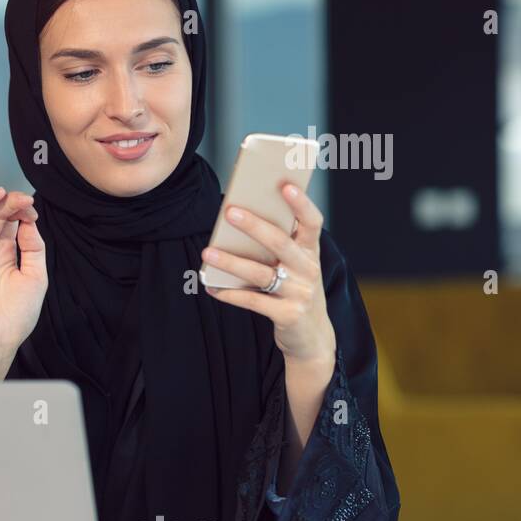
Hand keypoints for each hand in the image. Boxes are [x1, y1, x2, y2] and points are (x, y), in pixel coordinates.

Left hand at [201, 183, 335, 369]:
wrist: (312, 336)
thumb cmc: (296, 290)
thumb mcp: (295, 267)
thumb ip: (278, 247)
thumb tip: (238, 222)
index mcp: (312, 252)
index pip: (312, 222)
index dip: (301, 203)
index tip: (285, 185)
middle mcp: (309, 270)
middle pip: (281, 243)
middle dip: (254, 226)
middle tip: (229, 212)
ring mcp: (300, 293)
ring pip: (261, 273)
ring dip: (231, 262)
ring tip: (207, 252)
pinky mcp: (288, 315)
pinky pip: (253, 301)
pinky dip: (230, 294)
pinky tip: (211, 287)